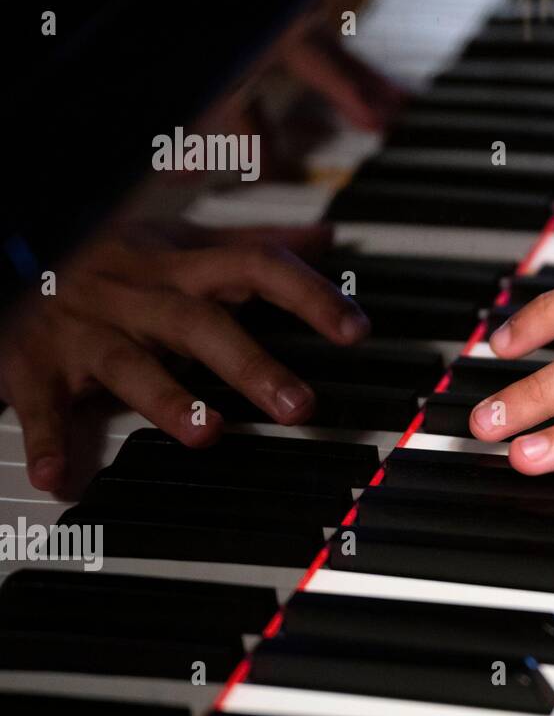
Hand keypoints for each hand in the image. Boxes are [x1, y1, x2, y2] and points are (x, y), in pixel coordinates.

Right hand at [0, 224, 368, 494]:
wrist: (9, 252)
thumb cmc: (105, 256)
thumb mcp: (180, 240)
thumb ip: (253, 243)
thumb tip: (324, 238)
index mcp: (178, 264)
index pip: (256, 266)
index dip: (309, 295)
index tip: (357, 329)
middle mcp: (137, 294)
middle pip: (200, 324)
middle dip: (252, 364)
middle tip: (300, 406)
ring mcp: (86, 330)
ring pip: (129, 362)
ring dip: (167, 398)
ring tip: (208, 434)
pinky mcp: (33, 364)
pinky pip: (39, 403)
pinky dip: (47, 438)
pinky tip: (60, 476)